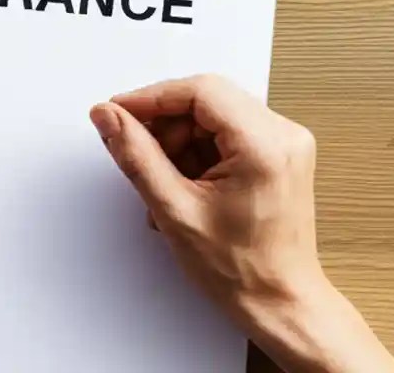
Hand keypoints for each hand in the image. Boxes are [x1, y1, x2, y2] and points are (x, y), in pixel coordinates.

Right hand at [90, 75, 393, 372]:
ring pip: (213, 115)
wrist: (279, 302)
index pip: (200, 91)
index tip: (118, 112)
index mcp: (265, 145)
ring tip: (167, 183)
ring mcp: (285, 143)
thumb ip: (136, 156)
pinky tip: (186, 184)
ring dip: (179, 140)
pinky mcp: (278, 154)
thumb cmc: (242, 271)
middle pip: (206, 99)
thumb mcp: (174, 210)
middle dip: (165, 125)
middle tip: (140, 154)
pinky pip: (226, 132)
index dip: (151, 98)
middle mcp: (283, 135)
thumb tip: (108, 118)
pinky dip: (197, 151)